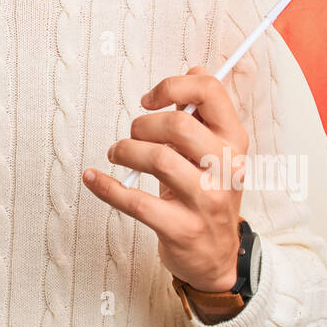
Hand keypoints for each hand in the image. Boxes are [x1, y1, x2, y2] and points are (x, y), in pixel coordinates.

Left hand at [82, 66, 248, 291]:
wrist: (217, 257)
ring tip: (117, 154)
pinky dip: (106, 187)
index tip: (150, 98)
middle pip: (178, 125)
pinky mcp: (182, 229)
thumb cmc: (207, 194)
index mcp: (233, 141)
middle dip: (143, 125)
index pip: (210, 93)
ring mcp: (206, 201)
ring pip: (159, 159)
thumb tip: (195, 70)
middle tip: (132, 135)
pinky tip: (93, 179)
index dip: (172, 86)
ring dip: (126, 151)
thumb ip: (205, 113)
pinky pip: (136, 202)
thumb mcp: (215, 152)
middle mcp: (226, 168)